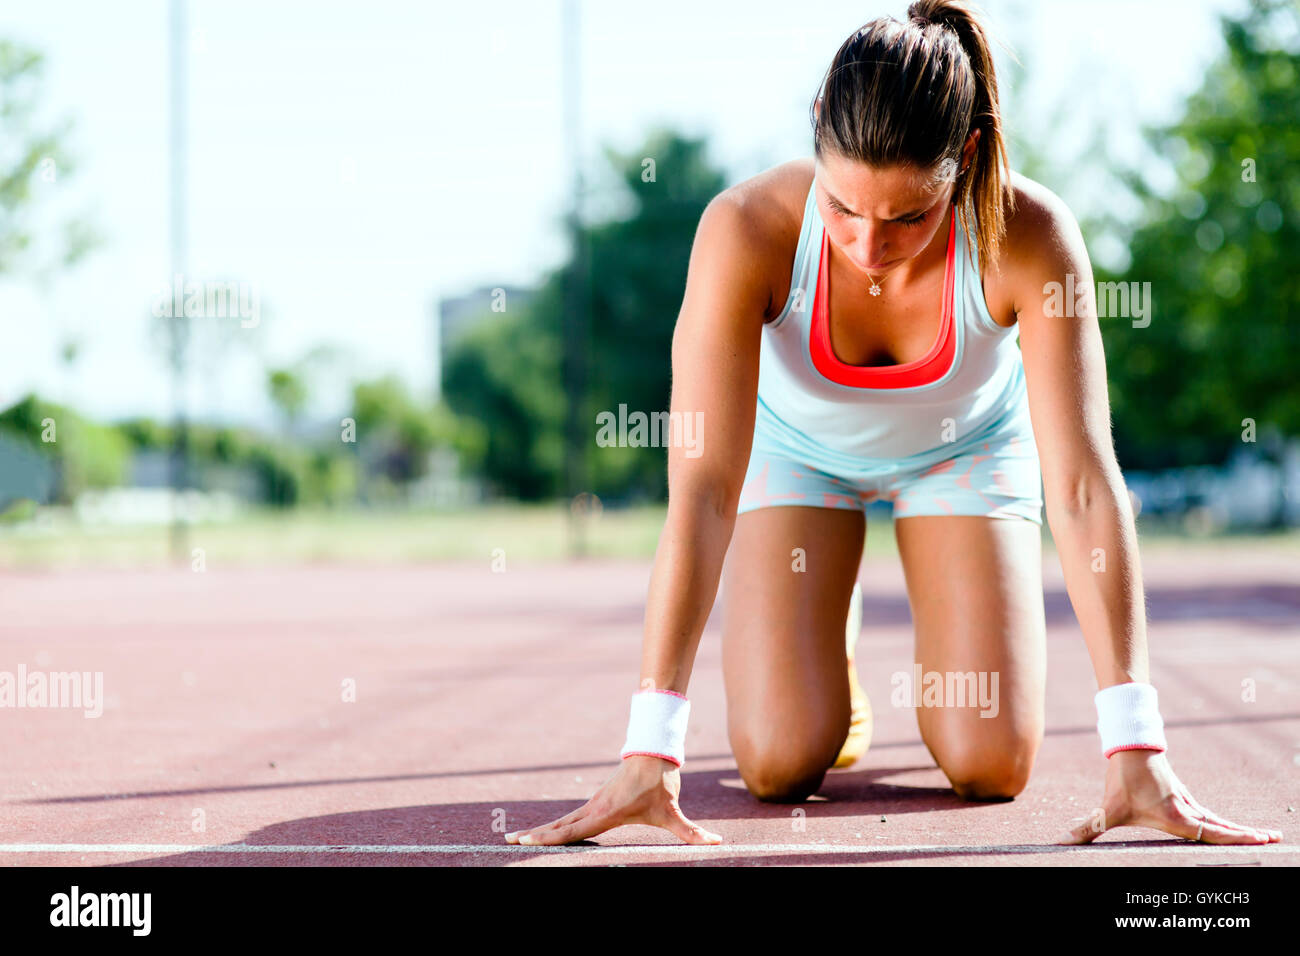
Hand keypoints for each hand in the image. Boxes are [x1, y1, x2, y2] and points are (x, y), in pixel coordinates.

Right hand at [505, 755, 723, 845]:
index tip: (526, 840)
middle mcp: (594, 807)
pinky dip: (555, 825)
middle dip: (535, 835)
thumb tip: (715, 844)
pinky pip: (571, 816)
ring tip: (518, 839)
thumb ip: (692, 832)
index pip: (572, 829)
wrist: (653, 753)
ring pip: (563, 820)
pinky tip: (547, 833)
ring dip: (542, 830)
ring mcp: (593, 803)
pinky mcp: (597, 802)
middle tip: (510, 843)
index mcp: (605, 813)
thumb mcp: (674, 812)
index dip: (548, 836)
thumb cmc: (660, 784)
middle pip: (559, 825)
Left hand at [1058, 749, 1282, 844]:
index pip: (1210, 831)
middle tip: (1275, 839)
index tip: (1256, 840)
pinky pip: (1210, 813)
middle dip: (1247, 835)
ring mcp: (1187, 802)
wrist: (1129, 747)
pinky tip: (1233, 828)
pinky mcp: (1184, 797)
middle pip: (1222, 826)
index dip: (1233, 837)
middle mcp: (1187, 809)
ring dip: (1240, 828)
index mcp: (1176, 815)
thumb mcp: (1106, 809)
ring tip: (1265, 836)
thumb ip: (1087, 829)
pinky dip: (1225, 822)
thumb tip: (1062, 842)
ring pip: (1218, 819)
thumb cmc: (1121, 780)